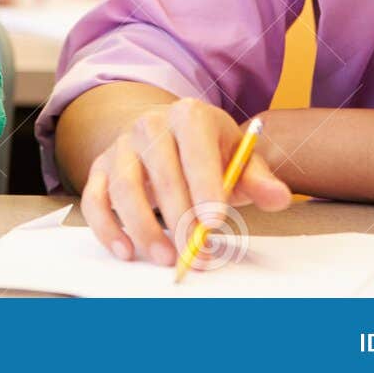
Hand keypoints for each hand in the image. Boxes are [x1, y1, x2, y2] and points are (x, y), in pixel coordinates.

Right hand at [80, 97, 291, 264]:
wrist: (165, 131)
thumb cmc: (207, 150)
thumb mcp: (236, 156)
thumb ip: (257, 178)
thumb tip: (279, 197)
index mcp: (189, 115)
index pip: (196, 149)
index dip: (205, 186)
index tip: (214, 223)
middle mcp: (150, 125)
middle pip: (161, 174)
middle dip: (180, 219)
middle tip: (196, 254)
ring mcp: (121, 146)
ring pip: (124, 189)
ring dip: (145, 228)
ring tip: (167, 257)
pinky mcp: (100, 168)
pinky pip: (95, 199)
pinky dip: (107, 228)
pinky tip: (126, 250)